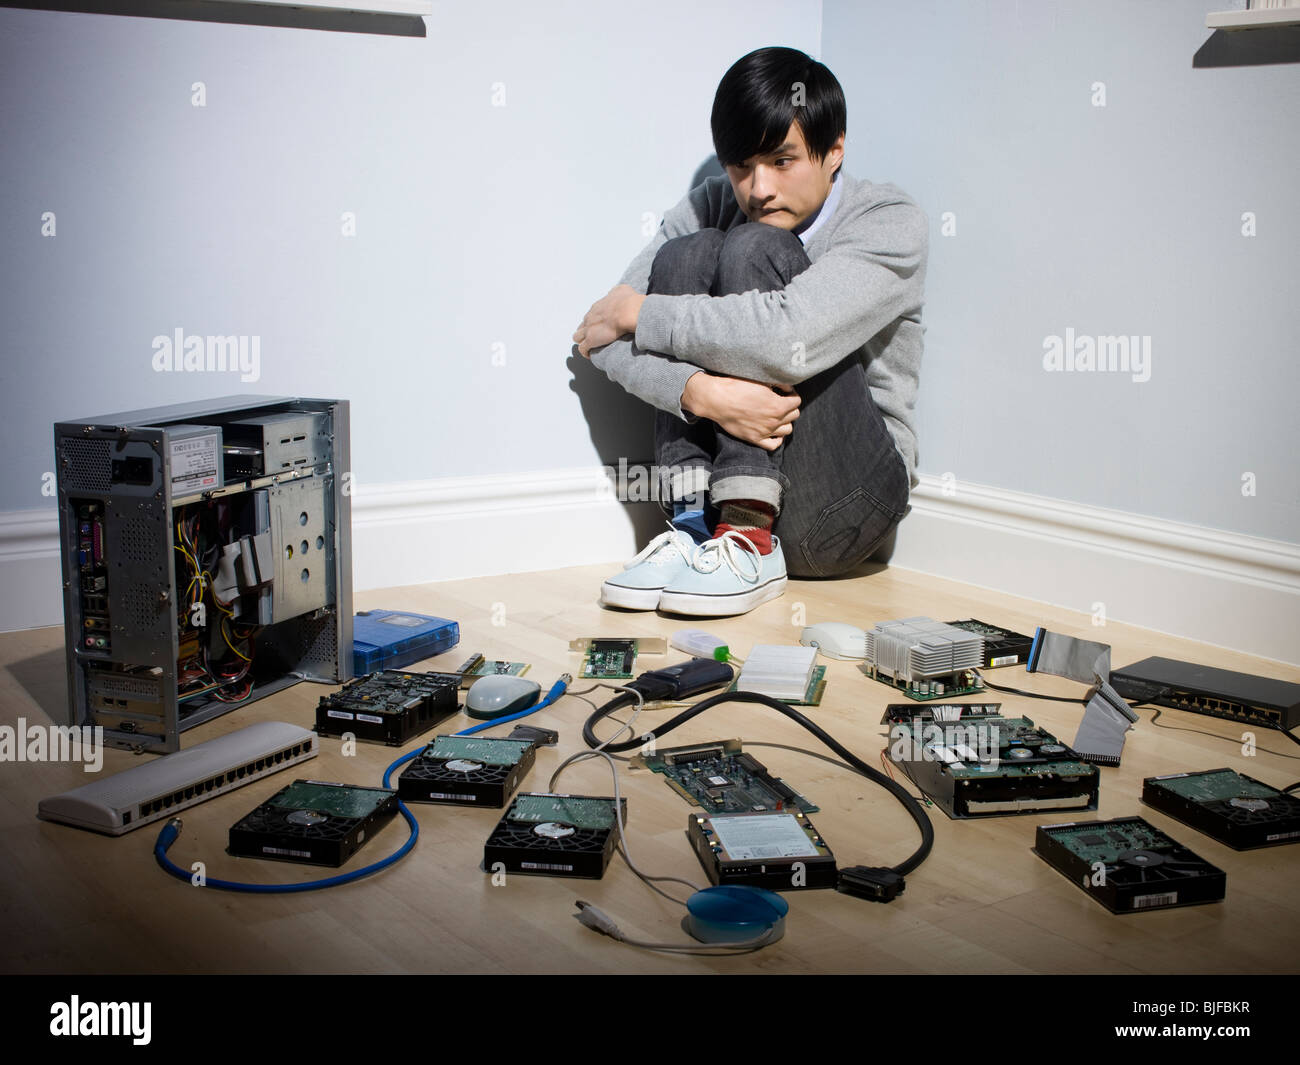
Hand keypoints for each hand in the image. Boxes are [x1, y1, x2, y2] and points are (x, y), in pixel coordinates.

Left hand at [573, 284, 645, 356]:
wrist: (627, 311)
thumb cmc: (627, 301)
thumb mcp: (622, 290)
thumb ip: (617, 291)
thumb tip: (619, 292)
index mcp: (597, 307)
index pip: (590, 316)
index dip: (594, 322)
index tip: (600, 326)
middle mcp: (590, 317)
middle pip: (581, 326)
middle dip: (586, 332)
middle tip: (595, 337)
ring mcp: (589, 329)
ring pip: (577, 337)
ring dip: (582, 341)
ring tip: (590, 347)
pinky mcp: (591, 340)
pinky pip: (582, 349)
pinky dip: (585, 352)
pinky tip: (590, 355)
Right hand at [682, 373, 799, 451]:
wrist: (718, 400)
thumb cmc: (737, 387)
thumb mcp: (761, 380)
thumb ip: (779, 384)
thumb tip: (787, 388)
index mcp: (778, 405)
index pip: (797, 402)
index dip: (792, 395)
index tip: (785, 392)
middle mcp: (774, 420)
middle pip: (794, 416)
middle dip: (789, 407)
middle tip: (780, 402)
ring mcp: (765, 431)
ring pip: (788, 430)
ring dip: (785, 422)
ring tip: (777, 416)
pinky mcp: (755, 439)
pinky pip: (774, 445)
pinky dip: (777, 438)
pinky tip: (774, 431)